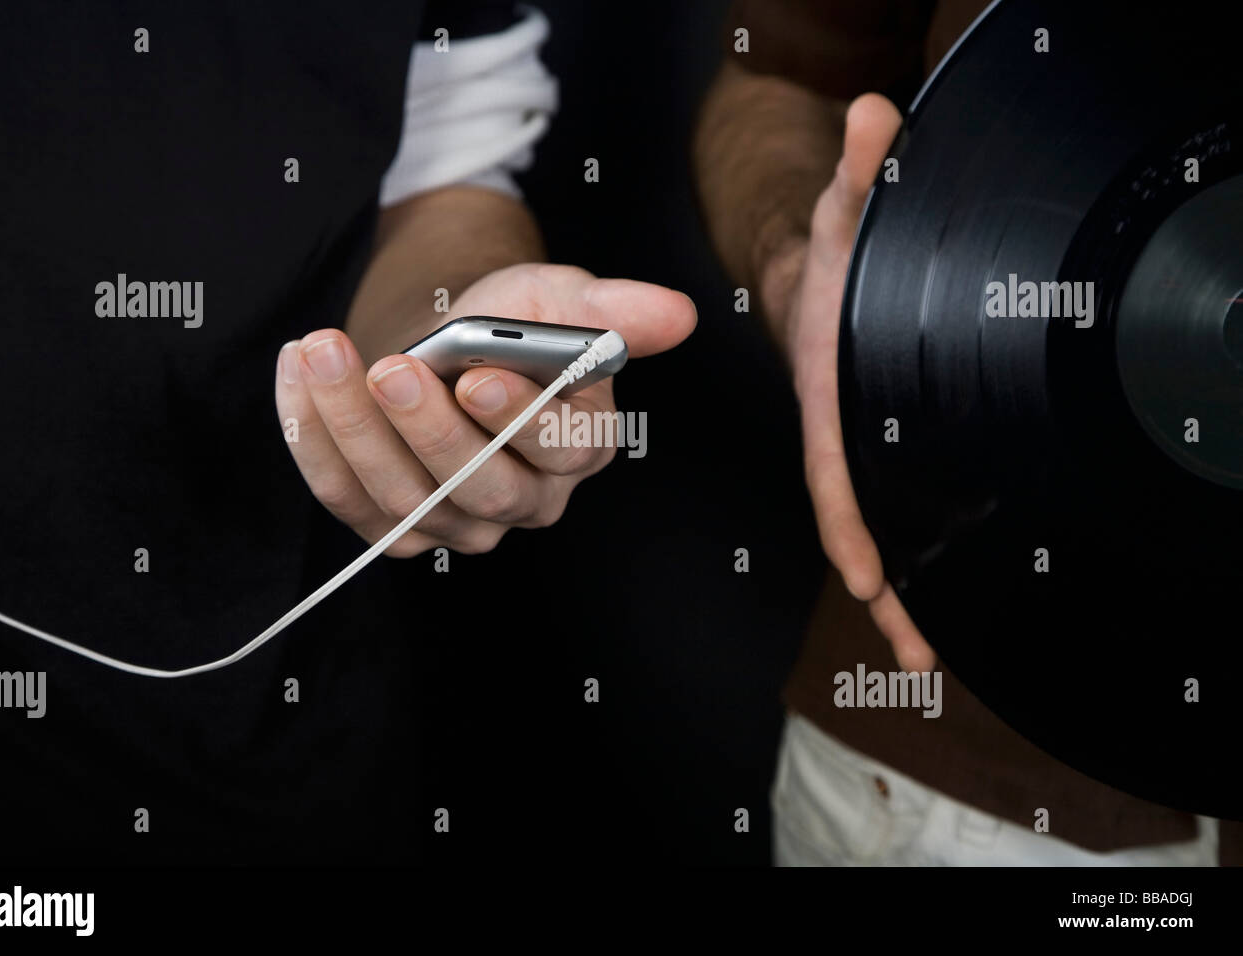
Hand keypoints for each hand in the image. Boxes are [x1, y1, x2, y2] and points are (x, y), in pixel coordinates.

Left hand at [275, 263, 695, 555]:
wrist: (448, 342)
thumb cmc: (512, 322)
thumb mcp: (561, 297)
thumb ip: (612, 307)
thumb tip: (677, 312)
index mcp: (581, 445)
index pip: (563, 450)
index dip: (521, 419)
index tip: (480, 375)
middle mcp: (529, 499)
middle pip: (484, 490)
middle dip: (431, 432)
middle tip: (390, 369)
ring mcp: (459, 522)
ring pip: (408, 501)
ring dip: (357, 430)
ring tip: (323, 353)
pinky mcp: (398, 523)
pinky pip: (350, 501)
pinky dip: (315, 442)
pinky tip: (298, 375)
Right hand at [776, 94, 935, 671]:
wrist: (812, 282)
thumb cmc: (830, 253)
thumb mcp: (846, 208)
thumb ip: (861, 170)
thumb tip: (875, 117)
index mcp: (827, 397)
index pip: (832, 466)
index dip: (848, 519)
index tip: (865, 574)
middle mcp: (838, 438)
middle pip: (856, 523)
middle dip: (884, 592)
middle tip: (915, 655)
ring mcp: (858, 454)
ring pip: (877, 535)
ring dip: (899, 597)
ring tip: (924, 658)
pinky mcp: (879, 458)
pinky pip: (892, 518)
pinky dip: (908, 566)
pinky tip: (930, 602)